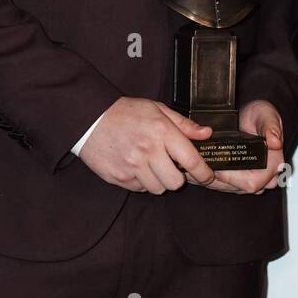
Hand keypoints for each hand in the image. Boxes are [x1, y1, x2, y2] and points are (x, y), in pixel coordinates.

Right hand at [77, 96, 215, 192]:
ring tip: (152, 166)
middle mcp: (148, 151)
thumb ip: (184, 124)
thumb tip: (206, 134)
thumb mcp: (157, 109)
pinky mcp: (118, 177)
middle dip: (178, 177)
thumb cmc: (125, 112)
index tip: (208, 176)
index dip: (204, 172)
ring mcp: (132, 166)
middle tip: (172, 167)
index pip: (191, 160)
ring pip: (158, 188)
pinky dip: (142, 181)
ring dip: (160, 181)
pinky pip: (139, 188)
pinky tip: (137, 167)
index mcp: (161, 131)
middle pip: (176, 182)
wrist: (89, 119)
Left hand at [204, 100, 286, 194]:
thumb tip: (275, 142)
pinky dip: (212, 179)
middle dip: (218, 180)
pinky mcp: (240, 178)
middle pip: (238, 188)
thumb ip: (271, 127)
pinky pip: (225, 185)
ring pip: (229, 188)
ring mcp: (252, 178)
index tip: (217, 168)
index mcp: (273, 164)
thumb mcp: (267, 115)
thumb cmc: (261, 116)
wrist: (252, 115)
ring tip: (199, 168)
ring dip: (213, 180)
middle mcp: (264, 176)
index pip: (252, 182)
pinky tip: (202, 170)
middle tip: (203, 167)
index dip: (232, 178)